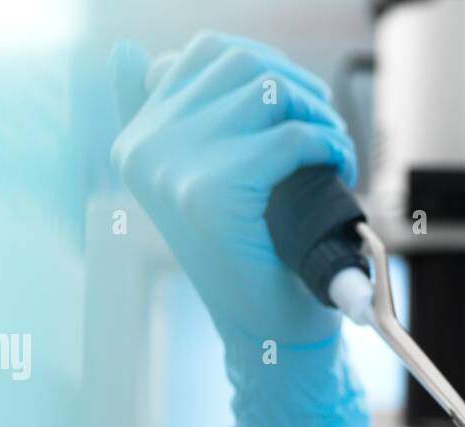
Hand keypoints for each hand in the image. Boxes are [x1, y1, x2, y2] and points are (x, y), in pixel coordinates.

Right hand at [108, 34, 371, 426]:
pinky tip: (336, 168)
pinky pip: (292, 136)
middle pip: (240, 61)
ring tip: (330, 147)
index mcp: (136, 144)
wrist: (267, 336)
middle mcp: (143, 150)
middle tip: (323, 128)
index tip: (293, 107)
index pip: (203, 55)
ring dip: (316, 111)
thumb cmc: (251, 260)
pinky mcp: (213, 192)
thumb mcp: (201, 184)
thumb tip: (128, 53)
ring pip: (268, 88)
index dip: (265, 69)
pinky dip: (328, 144)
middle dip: (297, 86)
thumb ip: (175, 123)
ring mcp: (173, 169)